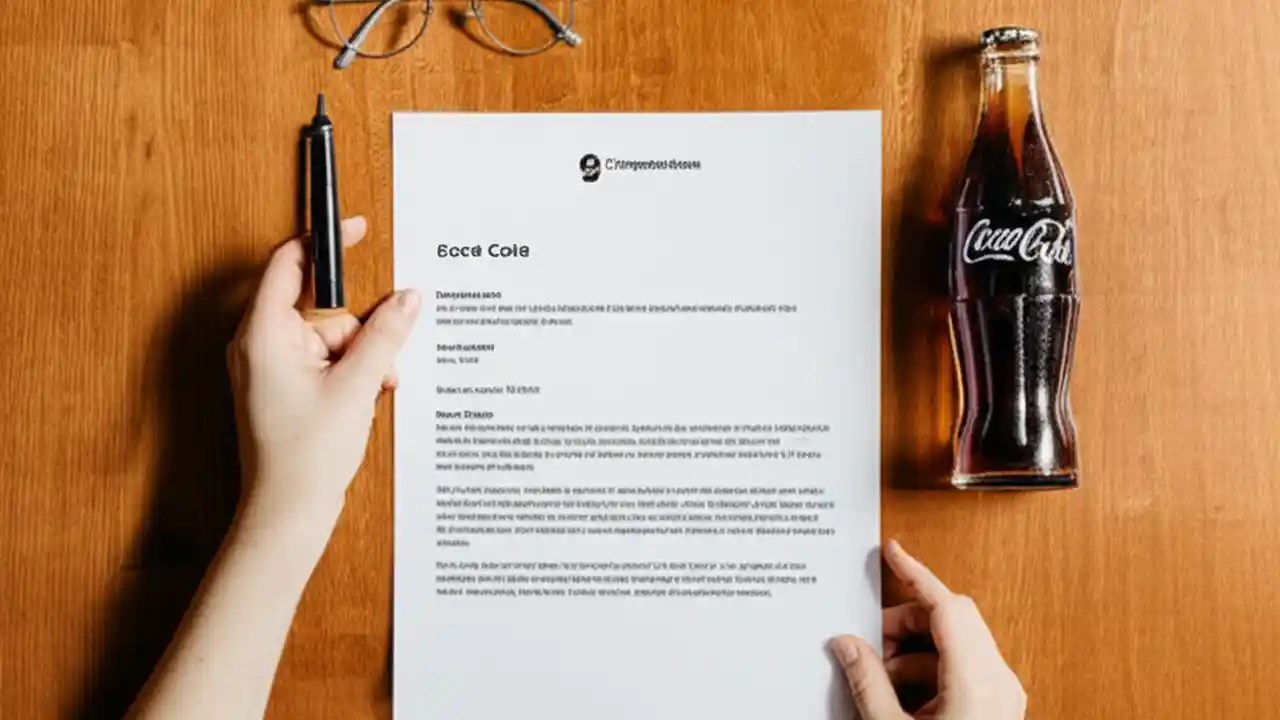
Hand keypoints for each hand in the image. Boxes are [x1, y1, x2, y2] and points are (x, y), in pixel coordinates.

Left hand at [227, 216, 420, 532]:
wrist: (287, 514)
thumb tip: (409, 297)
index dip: (325, 241)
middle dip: (360, 332)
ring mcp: (269, 369)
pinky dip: (348, 376)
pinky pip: (322, 364)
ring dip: (360, 360)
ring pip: (329, 339)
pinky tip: (363, 401)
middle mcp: (258, 345)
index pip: (289, 262)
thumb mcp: (358, 385)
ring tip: (373, 394)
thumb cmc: (306, 455)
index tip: (356, 229)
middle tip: (382, 362)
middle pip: (322, 309)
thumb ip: (385, 334)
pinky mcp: (281, 390)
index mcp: (263, 334)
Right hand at [830, 540, 1025, 719]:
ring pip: (955, 642)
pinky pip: (963, 666)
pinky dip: (928, 667)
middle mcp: (998, 681)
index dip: (915, 573)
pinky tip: (898, 692)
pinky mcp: (996, 706)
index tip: (893, 552)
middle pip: (950, 619)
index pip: (947, 605)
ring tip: (879, 674)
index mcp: (978, 681)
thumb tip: (847, 644)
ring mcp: (1001, 693)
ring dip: (913, 648)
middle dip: (904, 621)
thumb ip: (866, 681)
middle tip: (868, 639)